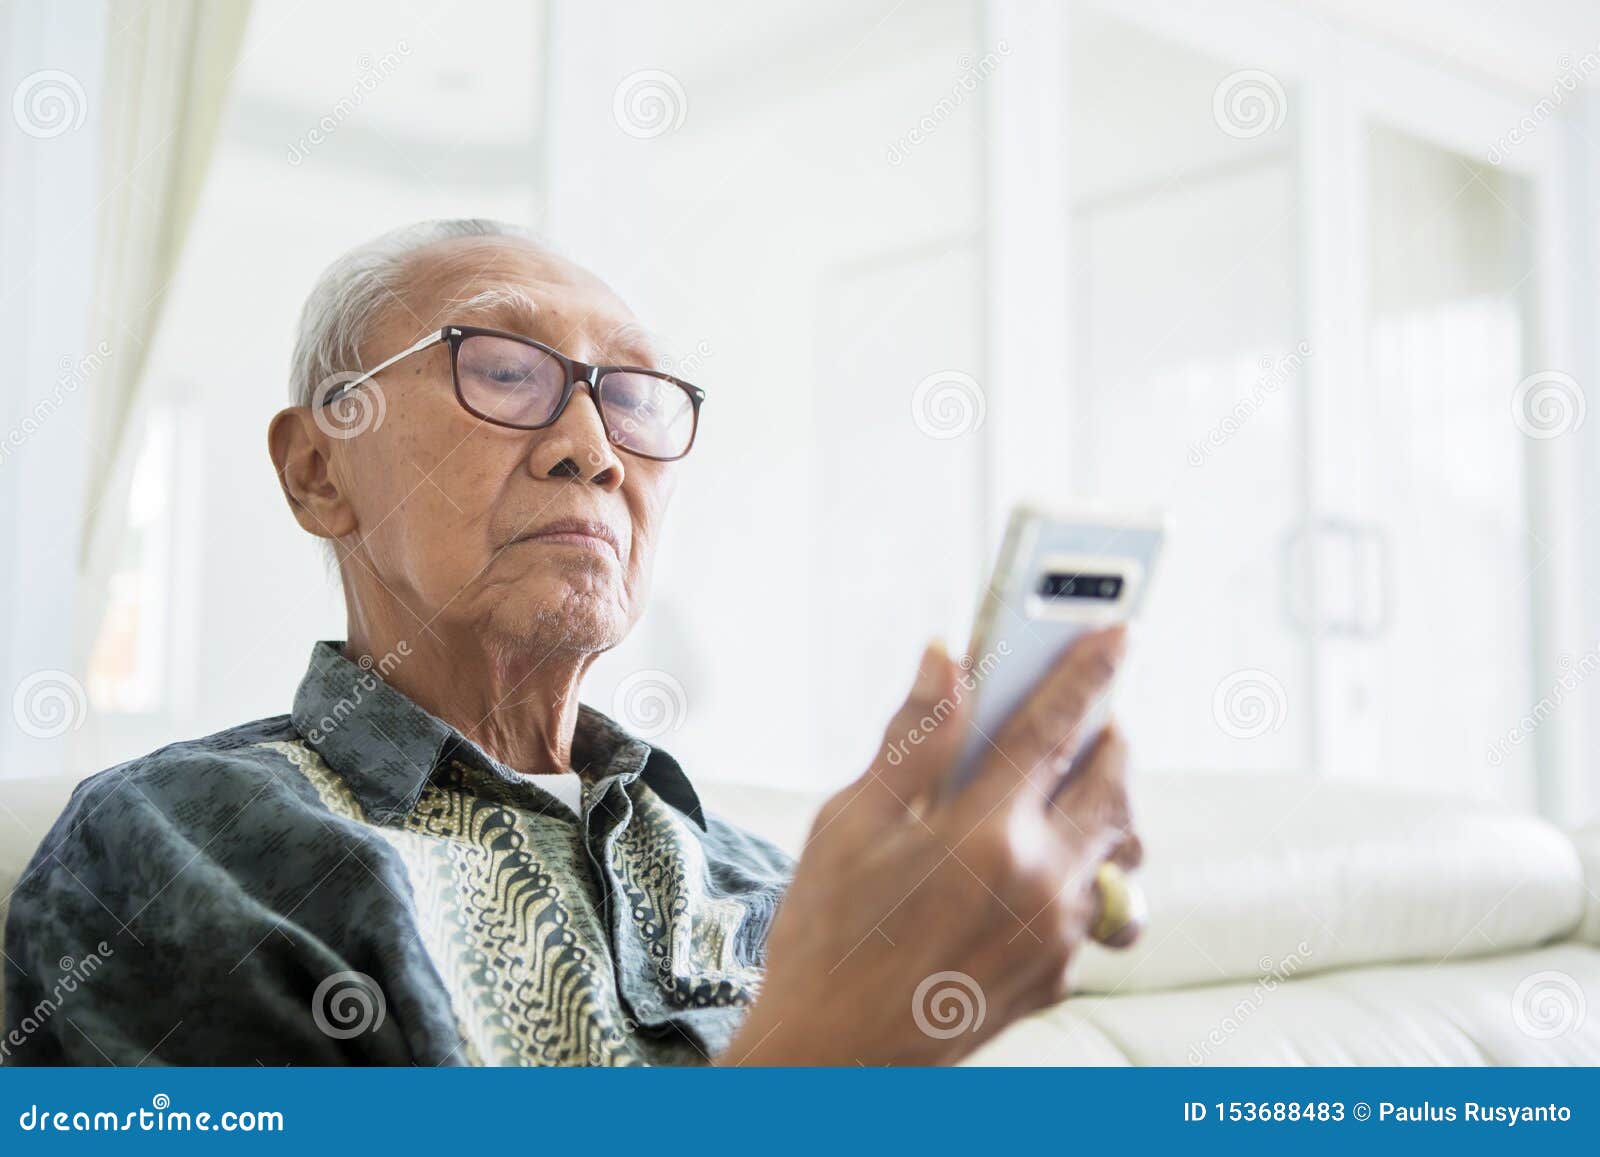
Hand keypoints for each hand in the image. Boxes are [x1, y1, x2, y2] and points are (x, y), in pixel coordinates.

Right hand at [720, 627, 1141, 1065]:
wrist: (835, 1059)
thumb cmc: (826, 937)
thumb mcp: (850, 823)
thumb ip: (913, 737)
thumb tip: (945, 660)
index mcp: (984, 834)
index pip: (1057, 727)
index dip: (1090, 668)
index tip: (1118, 628)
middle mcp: (1039, 884)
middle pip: (1113, 782)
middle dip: (1107, 733)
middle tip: (1080, 711)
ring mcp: (1058, 936)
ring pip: (1118, 843)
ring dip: (1103, 799)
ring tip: (1058, 782)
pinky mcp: (1060, 975)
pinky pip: (1098, 901)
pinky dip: (1082, 864)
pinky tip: (1031, 859)